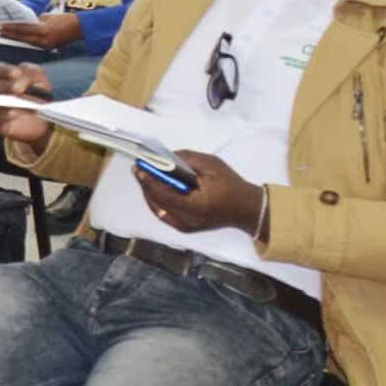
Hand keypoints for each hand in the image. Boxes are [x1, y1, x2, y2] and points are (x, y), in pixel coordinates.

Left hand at [0, 11, 83, 49]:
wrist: (80, 28)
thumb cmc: (66, 19)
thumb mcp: (48, 17)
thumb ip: (35, 21)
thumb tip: (25, 23)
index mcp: (44, 30)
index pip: (23, 28)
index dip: (11, 27)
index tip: (0, 25)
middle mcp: (43, 40)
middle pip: (22, 37)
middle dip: (9, 34)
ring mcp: (45, 45)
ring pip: (26, 41)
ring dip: (15, 38)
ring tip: (3, 34)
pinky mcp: (47, 47)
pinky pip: (32, 43)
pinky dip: (24, 40)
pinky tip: (17, 38)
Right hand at [0, 62, 56, 145]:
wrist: (42, 119)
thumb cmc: (37, 94)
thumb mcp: (39, 79)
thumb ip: (31, 73)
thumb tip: (20, 81)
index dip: (5, 71)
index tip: (18, 73)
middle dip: (6, 87)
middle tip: (19, 89)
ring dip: (6, 103)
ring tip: (19, 104)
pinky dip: (5, 117)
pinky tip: (15, 115)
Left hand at [135, 151, 262, 235]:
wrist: (246, 208)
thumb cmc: (231, 184)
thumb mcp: (211, 165)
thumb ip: (187, 159)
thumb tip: (165, 157)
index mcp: (196, 205)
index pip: (164, 193)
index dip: (149, 180)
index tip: (139, 168)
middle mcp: (188, 219)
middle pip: (157, 202)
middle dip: (146, 185)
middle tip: (138, 170)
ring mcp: (186, 226)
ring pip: (158, 209)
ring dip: (149, 193)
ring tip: (143, 178)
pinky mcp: (186, 228)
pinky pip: (164, 215)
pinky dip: (157, 202)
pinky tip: (153, 190)